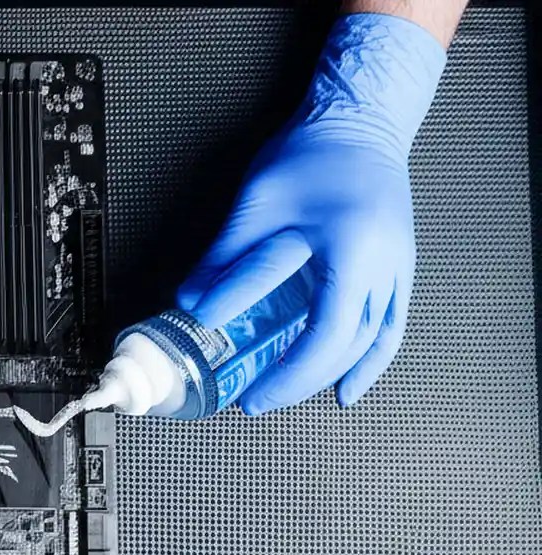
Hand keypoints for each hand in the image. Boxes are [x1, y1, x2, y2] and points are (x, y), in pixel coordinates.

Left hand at [177, 13, 446, 413]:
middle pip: (345, 343)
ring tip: (287, 394)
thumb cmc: (313, 152)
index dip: (280, 362)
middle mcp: (384, 264)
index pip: (320, 328)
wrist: (362, 121)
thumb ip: (225, 255)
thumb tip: (189, 302)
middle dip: (298, 378)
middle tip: (256, 400)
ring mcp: (398, 269)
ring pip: (370, 342)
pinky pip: (389, 329)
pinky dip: (368, 363)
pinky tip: (346, 389)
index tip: (244, 382)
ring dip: (329, 375)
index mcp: (352, 247)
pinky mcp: (397, 271)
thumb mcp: (258, 201)